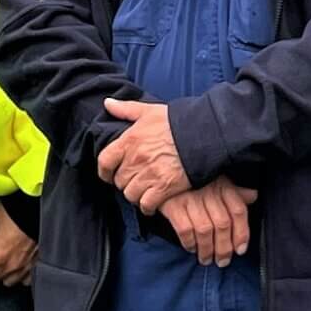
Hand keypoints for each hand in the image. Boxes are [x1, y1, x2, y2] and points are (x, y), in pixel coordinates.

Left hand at [0, 199, 37, 307]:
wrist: (42, 213)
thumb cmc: (18, 212)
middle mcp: (9, 265)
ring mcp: (25, 268)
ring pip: (8, 280)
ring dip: (4, 273)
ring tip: (5, 260)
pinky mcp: (37, 266)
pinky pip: (26, 279)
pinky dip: (21, 274)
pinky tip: (20, 264)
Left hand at [96, 98, 191, 213]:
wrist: (206, 135)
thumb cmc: (178, 122)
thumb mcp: (149, 111)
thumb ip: (126, 110)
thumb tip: (108, 103)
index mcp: (129, 140)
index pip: (105, 161)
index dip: (105, 171)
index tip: (108, 175)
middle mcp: (136, 159)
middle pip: (119, 180)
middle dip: (124, 182)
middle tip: (132, 182)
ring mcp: (149, 174)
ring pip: (131, 194)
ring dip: (135, 195)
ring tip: (142, 192)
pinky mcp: (165, 187)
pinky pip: (147, 203)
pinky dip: (147, 206)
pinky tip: (151, 204)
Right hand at [159, 177, 258, 266]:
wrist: (161, 170)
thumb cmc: (191, 180)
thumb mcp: (215, 179)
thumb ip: (235, 190)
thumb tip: (252, 196)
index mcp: (222, 186)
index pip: (238, 211)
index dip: (242, 233)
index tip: (240, 250)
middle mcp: (208, 192)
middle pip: (222, 225)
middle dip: (224, 248)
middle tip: (222, 261)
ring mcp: (190, 198)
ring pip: (205, 230)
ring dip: (207, 250)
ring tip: (206, 259)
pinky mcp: (173, 205)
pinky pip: (185, 229)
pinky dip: (190, 242)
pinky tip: (191, 248)